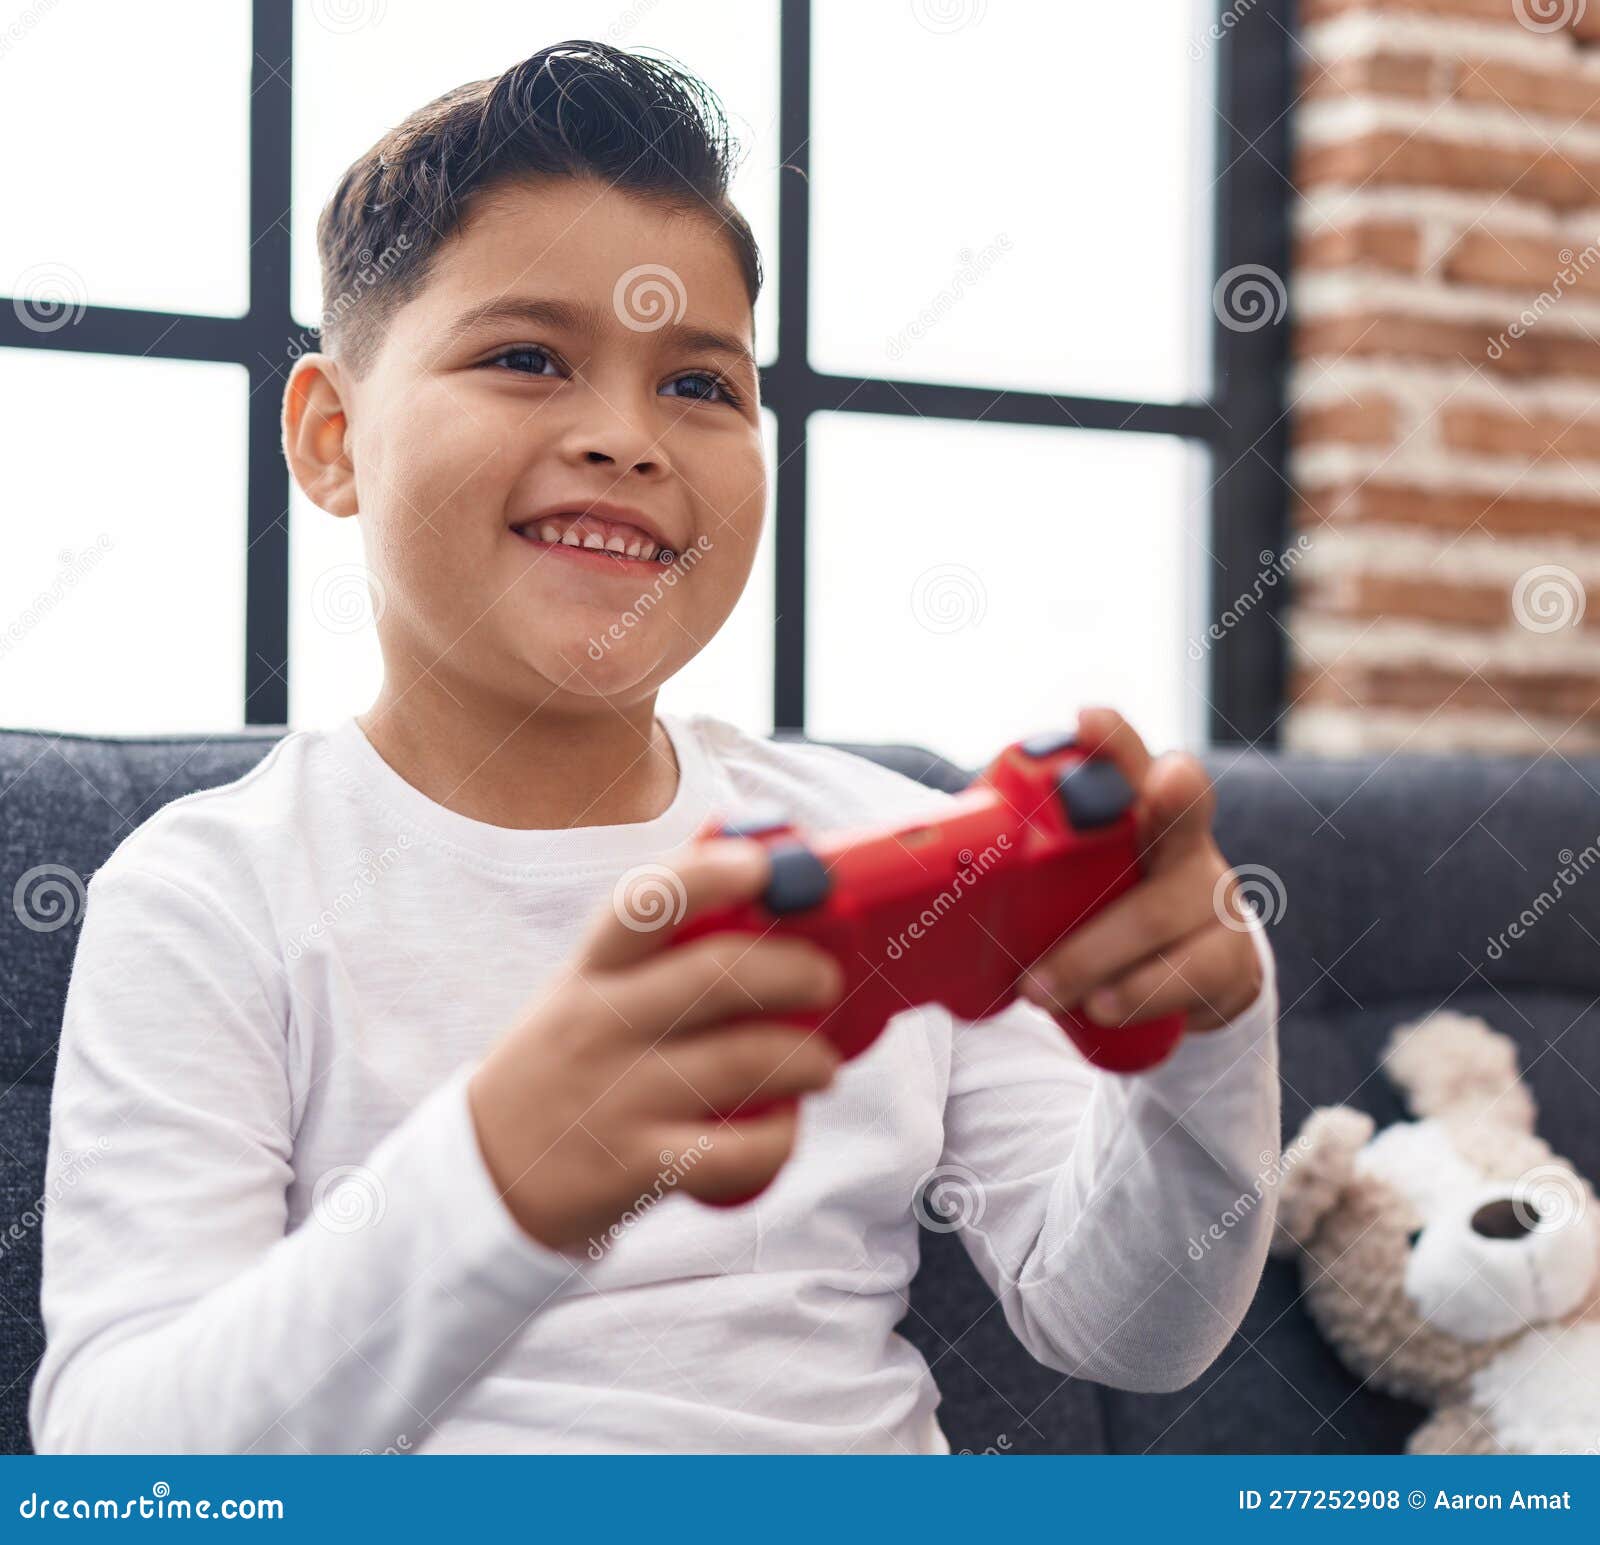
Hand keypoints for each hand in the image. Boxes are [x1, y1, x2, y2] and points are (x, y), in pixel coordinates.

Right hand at [467, 839, 843, 1254]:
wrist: (486, 1177)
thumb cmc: (563, 1066)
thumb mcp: (583, 995)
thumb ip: (654, 955)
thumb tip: (759, 893)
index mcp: (592, 972)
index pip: (644, 903)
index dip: (707, 875)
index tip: (760, 866)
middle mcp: (601, 1024)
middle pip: (717, 975)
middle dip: (795, 970)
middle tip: (826, 980)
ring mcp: (617, 1097)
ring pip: (741, 1060)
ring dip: (806, 1058)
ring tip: (822, 1065)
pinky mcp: (635, 1166)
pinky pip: (732, 1151)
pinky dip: (778, 1138)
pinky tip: (785, 1127)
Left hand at [1018, 707, 1263, 1035]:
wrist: (1185, 978)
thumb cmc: (1105, 908)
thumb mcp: (1073, 876)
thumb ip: (1028, 856)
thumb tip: (935, 861)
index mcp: (1137, 811)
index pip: (1129, 760)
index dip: (1113, 739)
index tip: (1086, 717)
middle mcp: (1185, 843)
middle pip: (1184, 810)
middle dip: (1169, 799)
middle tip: (1152, 792)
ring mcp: (1215, 898)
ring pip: (1161, 913)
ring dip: (1093, 954)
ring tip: (1039, 990)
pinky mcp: (1232, 958)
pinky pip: (1192, 973)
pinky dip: (1139, 992)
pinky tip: (1101, 1009)